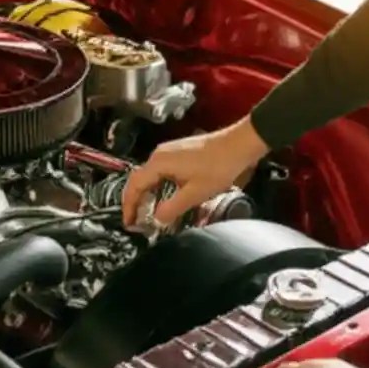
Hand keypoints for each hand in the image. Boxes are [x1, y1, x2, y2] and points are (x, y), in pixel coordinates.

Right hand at [121, 118, 268, 226]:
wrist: (239, 144)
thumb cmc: (218, 168)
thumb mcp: (196, 193)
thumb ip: (173, 208)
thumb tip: (157, 220)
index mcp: (159, 163)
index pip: (134, 185)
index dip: (129, 205)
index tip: (128, 223)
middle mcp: (159, 154)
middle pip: (140, 179)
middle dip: (136, 201)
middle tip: (137, 221)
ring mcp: (169, 151)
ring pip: (151, 176)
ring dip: (148, 194)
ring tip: (150, 213)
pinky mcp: (179, 152)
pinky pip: (161, 171)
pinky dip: (159, 187)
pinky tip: (166, 197)